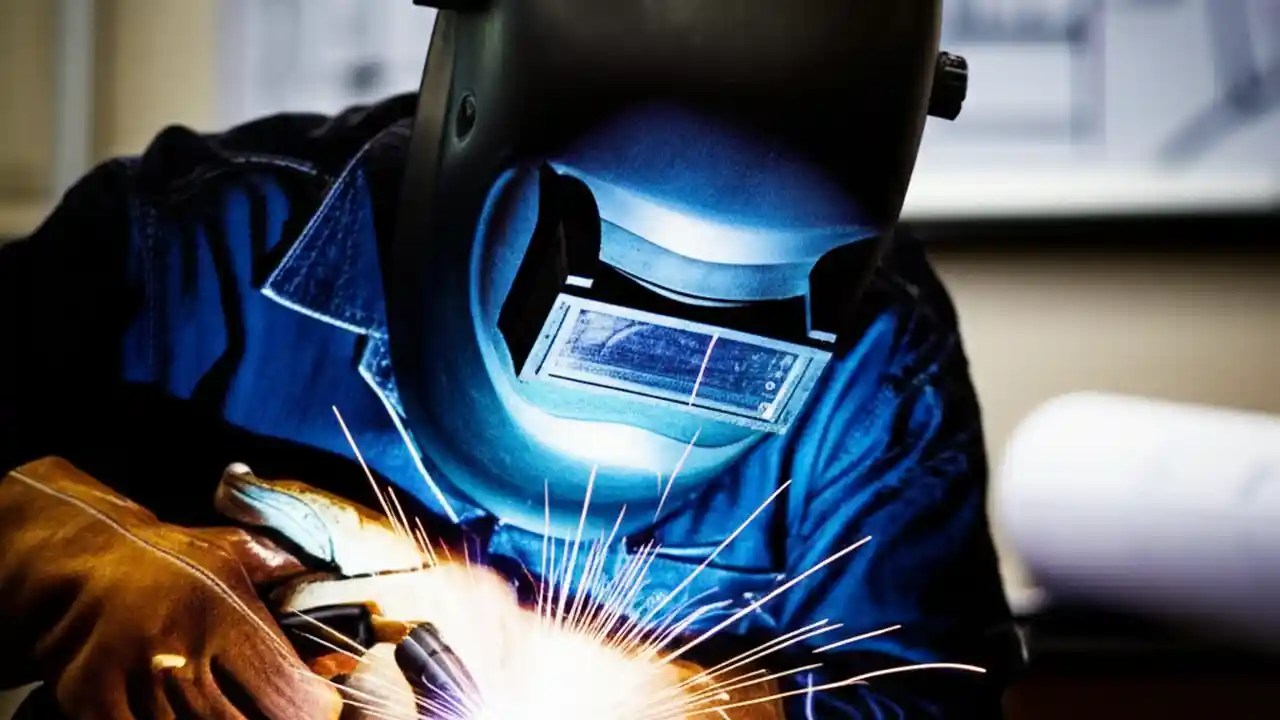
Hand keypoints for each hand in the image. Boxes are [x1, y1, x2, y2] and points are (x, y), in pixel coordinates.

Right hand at [0, 457, 342, 719]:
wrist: (78, 563)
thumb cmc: (168, 559)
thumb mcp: (236, 553)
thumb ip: (289, 580)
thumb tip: (347, 618)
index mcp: (224, 614)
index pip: (287, 694)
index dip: (310, 708)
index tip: (315, 704)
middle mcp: (180, 652)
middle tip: (270, 709)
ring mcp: (135, 684)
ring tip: (220, 705)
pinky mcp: (95, 704)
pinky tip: (177, 712)